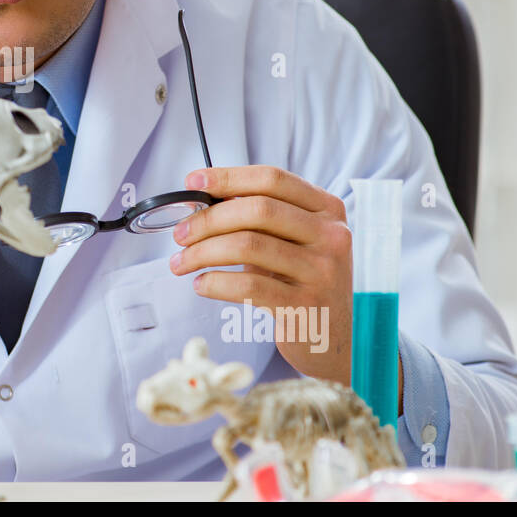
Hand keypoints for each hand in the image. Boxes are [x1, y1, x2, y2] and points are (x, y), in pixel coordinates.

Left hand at [169, 165, 353, 385]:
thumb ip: (259, 218)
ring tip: (182, 263)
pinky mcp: (306, 306)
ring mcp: (322, 271)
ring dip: (203, 252)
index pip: (272, 179)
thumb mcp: (291, 241)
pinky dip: (216, 282)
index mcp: (327, 209)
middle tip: (180, 234)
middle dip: (208, 219)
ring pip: (248, 246)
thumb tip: (202, 200)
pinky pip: (248, 286)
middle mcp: (331, 235)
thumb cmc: (302, 281)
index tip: (193, 181)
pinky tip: (201, 285)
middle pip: (257, 210)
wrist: (336, 338)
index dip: (229, 177)